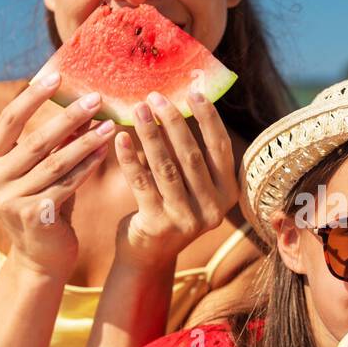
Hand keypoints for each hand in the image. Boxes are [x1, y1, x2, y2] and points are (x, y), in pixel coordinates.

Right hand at [0, 73, 110, 278]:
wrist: (41, 257)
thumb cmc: (44, 205)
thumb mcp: (42, 170)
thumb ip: (52, 143)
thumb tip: (78, 104)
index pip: (8, 120)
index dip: (32, 97)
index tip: (57, 75)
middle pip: (36, 140)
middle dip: (69, 116)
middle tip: (96, 98)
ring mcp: (8, 200)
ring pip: (54, 162)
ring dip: (85, 141)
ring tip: (109, 123)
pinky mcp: (31, 216)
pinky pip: (66, 184)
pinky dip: (87, 166)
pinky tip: (106, 151)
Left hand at [113, 89, 238, 265]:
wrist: (150, 254)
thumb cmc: (171, 207)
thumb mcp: (193, 186)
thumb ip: (195, 157)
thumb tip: (182, 104)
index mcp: (228, 194)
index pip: (220, 148)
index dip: (209, 118)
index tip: (194, 92)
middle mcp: (213, 208)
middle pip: (192, 155)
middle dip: (173, 122)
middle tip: (155, 97)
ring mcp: (187, 219)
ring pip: (166, 167)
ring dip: (151, 134)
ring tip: (138, 109)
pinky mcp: (159, 224)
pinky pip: (142, 183)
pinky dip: (130, 158)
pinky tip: (119, 138)